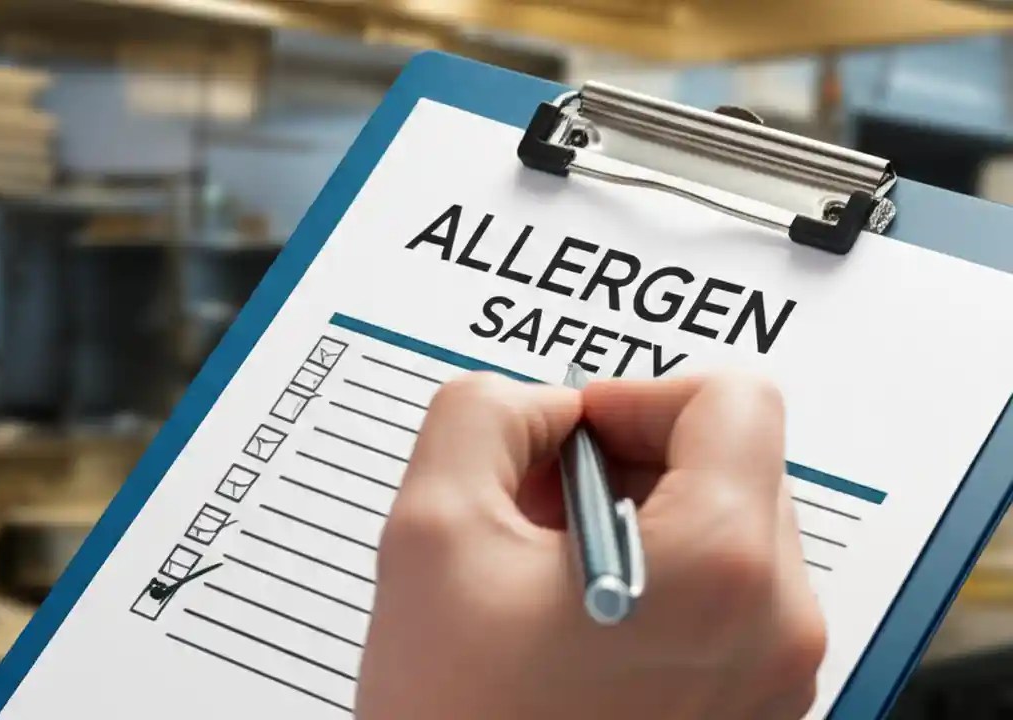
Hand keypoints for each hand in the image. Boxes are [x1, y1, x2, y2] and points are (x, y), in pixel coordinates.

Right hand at [356, 372, 825, 719]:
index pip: (734, 399)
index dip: (636, 396)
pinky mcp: (756, 711)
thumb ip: (482, 414)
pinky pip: (729, 600)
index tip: (576, 435)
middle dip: (629, 462)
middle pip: (734, 462)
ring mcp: (775, 678)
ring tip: (548, 573)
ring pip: (729, 530)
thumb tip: (539, 408)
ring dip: (638, 522)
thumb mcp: (430, 529)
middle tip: (540, 506)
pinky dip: (658, 582)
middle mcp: (776, 626)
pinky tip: (576, 619)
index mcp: (719, 568)